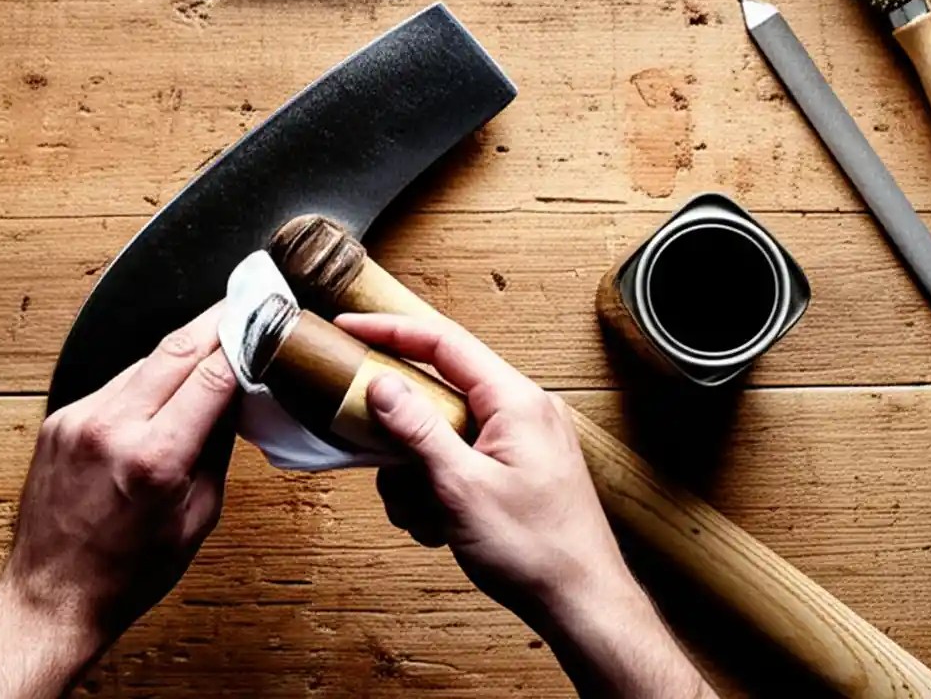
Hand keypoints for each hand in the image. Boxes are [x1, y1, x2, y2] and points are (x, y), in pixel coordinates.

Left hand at [0, 305, 239, 698]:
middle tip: (242, 307)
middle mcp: (111, 429)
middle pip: (175, 349)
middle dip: (214, 325)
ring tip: (210, 349)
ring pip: (143, 361)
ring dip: (180, 352)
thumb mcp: (198, 517)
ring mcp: (79, 421)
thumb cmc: (126, 573)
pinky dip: (145, 380)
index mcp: (154, 458)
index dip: (242, 342)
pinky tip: (163, 390)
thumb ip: (217, 450)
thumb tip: (234, 399)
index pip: (211, 375)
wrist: (51, 596)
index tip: (263, 324)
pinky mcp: (59, 421)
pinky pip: (114, 384)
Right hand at [336, 313, 713, 698]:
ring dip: (416, 474)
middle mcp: (521, 413)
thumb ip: (418, 430)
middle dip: (399, 433)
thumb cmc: (536, 549)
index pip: (444, 342)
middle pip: (437, 393)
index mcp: (515, 402)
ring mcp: (520, 443)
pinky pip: (460, 461)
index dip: (391, 331)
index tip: (350, 328)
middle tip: (373, 452)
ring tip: (424, 514)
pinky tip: (440, 526)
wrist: (580, 603)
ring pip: (442, 435)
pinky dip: (438, 490)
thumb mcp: (461, 488)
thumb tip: (383, 384)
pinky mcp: (515, 471)